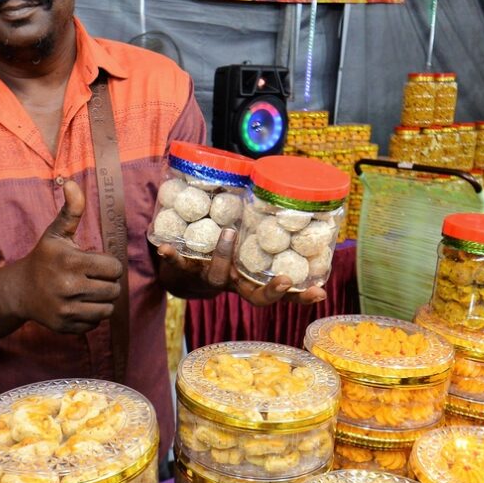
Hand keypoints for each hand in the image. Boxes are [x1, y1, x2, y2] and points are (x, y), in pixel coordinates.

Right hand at [8, 179, 122, 332]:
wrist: (19, 291)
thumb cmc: (44, 258)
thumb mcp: (56, 233)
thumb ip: (71, 210)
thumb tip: (72, 182)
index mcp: (71, 262)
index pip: (114, 268)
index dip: (108, 265)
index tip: (96, 263)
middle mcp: (69, 287)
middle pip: (113, 290)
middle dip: (107, 283)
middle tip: (94, 278)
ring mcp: (67, 309)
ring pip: (108, 308)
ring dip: (103, 300)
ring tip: (89, 291)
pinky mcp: (66, 326)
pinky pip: (95, 323)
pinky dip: (91, 315)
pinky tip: (79, 304)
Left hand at [157, 227, 327, 306]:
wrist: (182, 272)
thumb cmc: (223, 251)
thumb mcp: (247, 242)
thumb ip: (265, 223)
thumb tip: (286, 186)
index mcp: (252, 277)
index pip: (282, 293)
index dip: (299, 297)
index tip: (319, 292)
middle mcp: (234, 283)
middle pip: (256, 297)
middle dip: (271, 291)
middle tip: (285, 280)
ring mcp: (210, 278)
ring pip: (219, 276)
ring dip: (224, 256)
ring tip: (227, 233)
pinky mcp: (185, 271)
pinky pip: (179, 265)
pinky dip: (172, 256)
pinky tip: (164, 248)